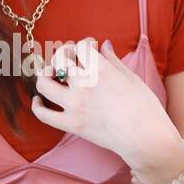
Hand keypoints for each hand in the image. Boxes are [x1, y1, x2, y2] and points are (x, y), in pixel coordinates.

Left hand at [30, 36, 176, 164]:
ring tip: (51, 75)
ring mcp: (74, 105)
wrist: (146, 138)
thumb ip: (114, 60)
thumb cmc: (146, 108)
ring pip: (44, 83)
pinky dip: (37, 106)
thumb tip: (104, 45)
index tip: (91, 48)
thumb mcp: (132, 78)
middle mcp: (83, 84)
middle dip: (63, 54)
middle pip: (59, 60)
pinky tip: (39, 100)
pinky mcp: (71, 125)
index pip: (81, 47)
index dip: (85, 44)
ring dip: (45, 75)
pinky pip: (44, 114)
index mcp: (100, 70)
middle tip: (70, 59)